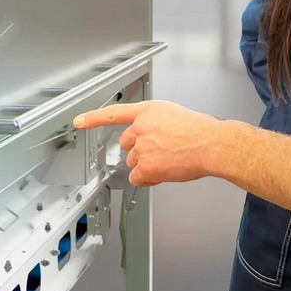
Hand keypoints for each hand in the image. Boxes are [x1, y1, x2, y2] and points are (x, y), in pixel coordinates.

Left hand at [74, 100, 221, 186]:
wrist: (210, 144)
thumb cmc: (200, 130)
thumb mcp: (174, 114)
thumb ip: (156, 123)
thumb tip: (153, 135)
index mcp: (147, 111)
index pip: (114, 113)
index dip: (93, 118)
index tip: (79, 121)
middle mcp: (140, 127)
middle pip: (126, 144)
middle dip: (139, 150)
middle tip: (160, 151)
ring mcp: (142, 147)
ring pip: (134, 162)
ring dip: (147, 165)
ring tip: (169, 160)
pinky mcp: (146, 166)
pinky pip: (138, 178)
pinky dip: (148, 179)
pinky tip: (163, 172)